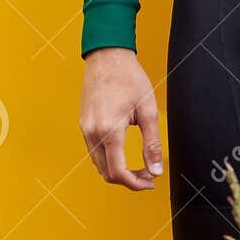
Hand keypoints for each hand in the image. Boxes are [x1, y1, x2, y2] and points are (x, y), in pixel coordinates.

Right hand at [80, 47, 162, 189]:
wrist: (107, 56)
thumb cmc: (129, 78)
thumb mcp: (148, 109)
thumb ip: (152, 143)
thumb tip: (156, 170)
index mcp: (109, 130)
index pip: (118, 172)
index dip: (135, 183)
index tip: (150, 182)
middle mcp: (92, 133)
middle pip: (107, 173)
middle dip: (128, 180)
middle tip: (148, 174)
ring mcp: (85, 129)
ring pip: (98, 165)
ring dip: (117, 171)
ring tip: (138, 165)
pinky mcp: (83, 125)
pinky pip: (93, 152)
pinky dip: (108, 159)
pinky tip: (123, 153)